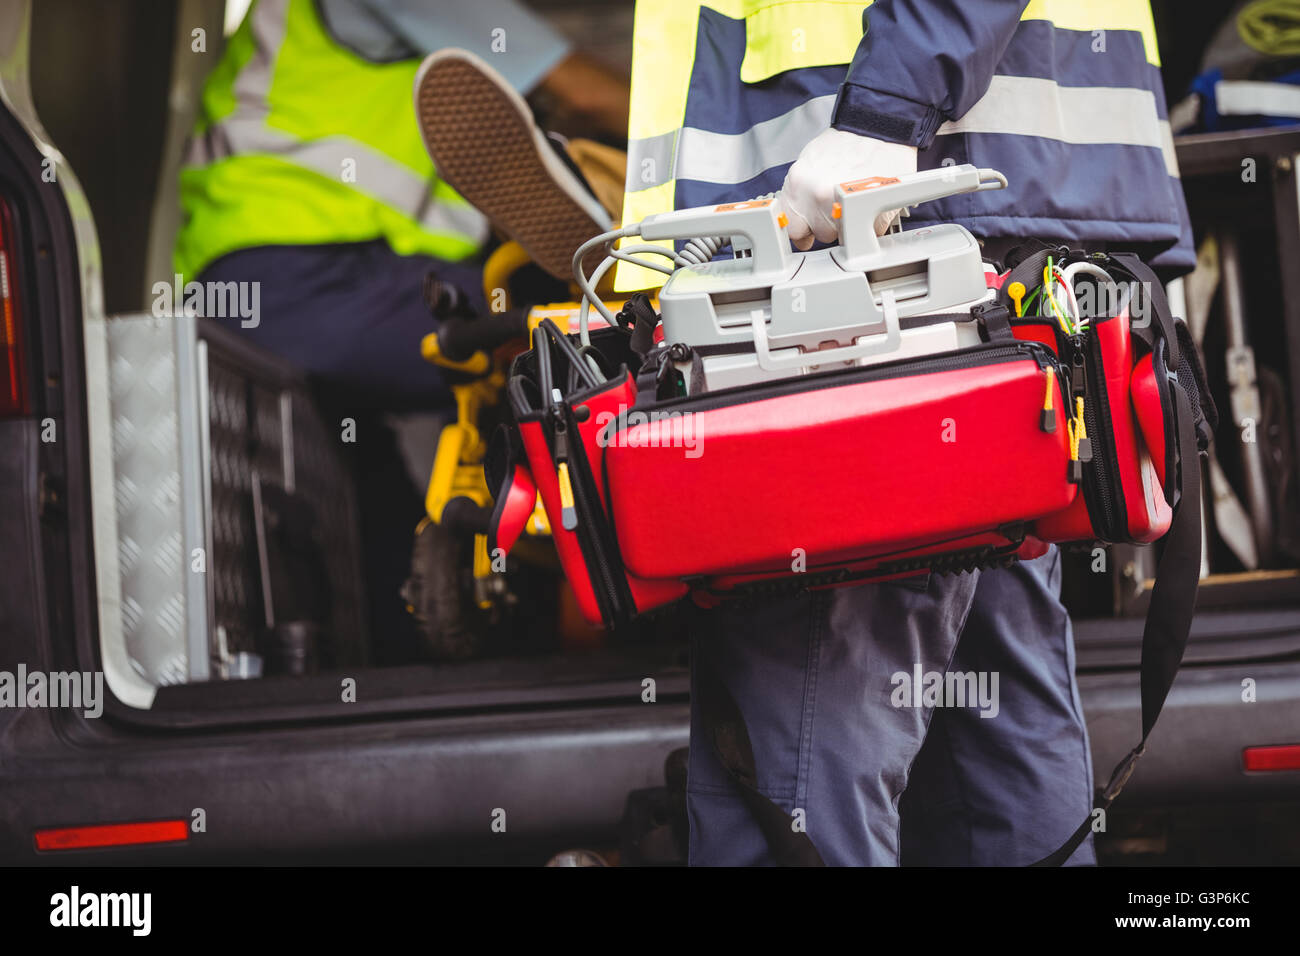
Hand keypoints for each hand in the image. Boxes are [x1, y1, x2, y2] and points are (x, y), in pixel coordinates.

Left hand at [780, 129, 917, 249]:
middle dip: (829, 225)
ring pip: (843, 236)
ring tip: (856, 201)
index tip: (811, 229)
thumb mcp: (811, 162)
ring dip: (850, 225)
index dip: (804, 229)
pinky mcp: (873, 212)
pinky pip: (869, 231)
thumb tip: (798, 218)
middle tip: (840, 205)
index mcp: (798, 184)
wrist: (882, 125)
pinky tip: (871, 201)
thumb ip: (802, 192)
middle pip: (819, 234)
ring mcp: (845, 206)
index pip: (792, 227)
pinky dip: (872, 222)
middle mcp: (817, 197)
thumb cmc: (849, 142)